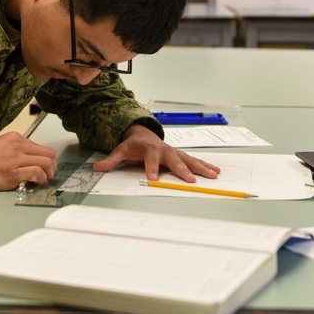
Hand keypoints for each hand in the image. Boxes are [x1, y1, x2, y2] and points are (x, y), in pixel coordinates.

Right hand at [0, 132, 56, 192]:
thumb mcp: (0, 146)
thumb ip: (16, 150)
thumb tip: (31, 161)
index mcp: (16, 138)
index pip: (42, 148)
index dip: (46, 160)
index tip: (43, 169)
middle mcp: (18, 145)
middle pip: (49, 155)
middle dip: (52, 168)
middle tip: (47, 176)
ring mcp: (16, 158)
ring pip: (46, 164)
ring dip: (48, 175)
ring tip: (41, 182)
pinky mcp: (13, 172)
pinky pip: (37, 174)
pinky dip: (40, 180)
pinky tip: (33, 184)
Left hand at [92, 124, 220, 182]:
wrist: (143, 133)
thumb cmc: (133, 145)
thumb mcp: (120, 150)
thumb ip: (111, 160)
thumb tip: (97, 167)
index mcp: (149, 149)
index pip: (150, 161)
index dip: (151, 170)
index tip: (153, 179)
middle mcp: (164, 150)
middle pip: (175, 161)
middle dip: (183, 170)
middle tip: (190, 180)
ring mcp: (174, 152)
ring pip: (189, 160)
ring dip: (201, 167)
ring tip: (213, 175)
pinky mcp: (180, 155)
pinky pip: (194, 160)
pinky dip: (205, 165)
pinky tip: (216, 171)